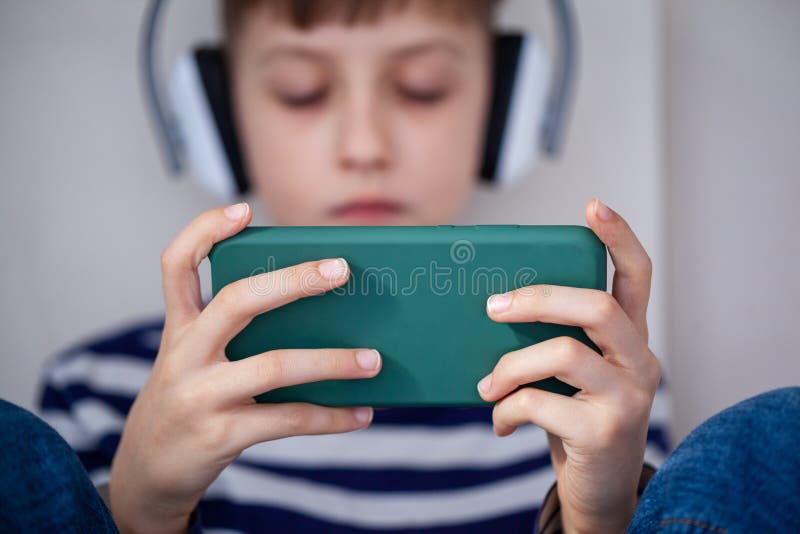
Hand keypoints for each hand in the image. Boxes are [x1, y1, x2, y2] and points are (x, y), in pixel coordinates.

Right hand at [109, 203, 381, 533]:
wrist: (147, 474)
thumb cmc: (188, 402)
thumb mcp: (195, 361)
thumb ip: (238, 336)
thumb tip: (324, 319)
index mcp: (179, 328)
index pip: (176, 265)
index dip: (204, 231)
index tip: (242, 209)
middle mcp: (184, 355)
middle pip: (236, 302)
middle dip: (292, 282)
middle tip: (342, 270)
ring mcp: (201, 395)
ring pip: (274, 366)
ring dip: (332, 361)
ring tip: (374, 360)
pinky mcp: (221, 435)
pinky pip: (288, 419)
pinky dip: (331, 416)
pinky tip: (361, 413)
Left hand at [477, 198, 659, 532]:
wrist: (600, 490)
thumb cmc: (576, 417)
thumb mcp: (572, 374)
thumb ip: (554, 340)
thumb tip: (492, 307)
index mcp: (630, 338)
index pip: (637, 276)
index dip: (619, 238)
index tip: (593, 205)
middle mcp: (640, 361)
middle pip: (597, 306)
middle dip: (538, 299)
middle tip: (492, 307)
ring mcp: (628, 398)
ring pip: (565, 354)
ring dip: (510, 366)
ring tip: (486, 385)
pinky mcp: (604, 433)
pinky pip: (542, 404)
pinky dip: (508, 410)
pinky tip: (500, 421)